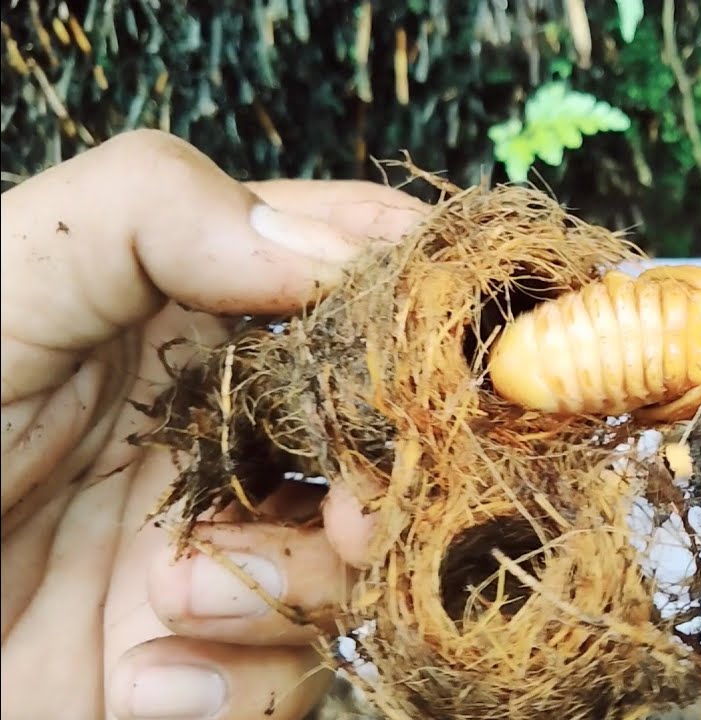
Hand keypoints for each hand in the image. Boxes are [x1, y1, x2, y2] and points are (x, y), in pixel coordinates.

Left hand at [0, 130, 421, 719]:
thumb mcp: (5, 285)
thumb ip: (152, 214)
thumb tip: (329, 252)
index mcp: (191, 316)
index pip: (350, 264)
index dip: (410, 289)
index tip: (445, 331)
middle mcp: (225, 425)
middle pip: (383, 425)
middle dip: (382, 471)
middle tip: (349, 508)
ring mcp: (224, 543)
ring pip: (359, 560)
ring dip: (293, 588)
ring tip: (172, 602)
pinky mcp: (211, 658)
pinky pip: (291, 677)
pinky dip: (234, 687)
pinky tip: (139, 680)